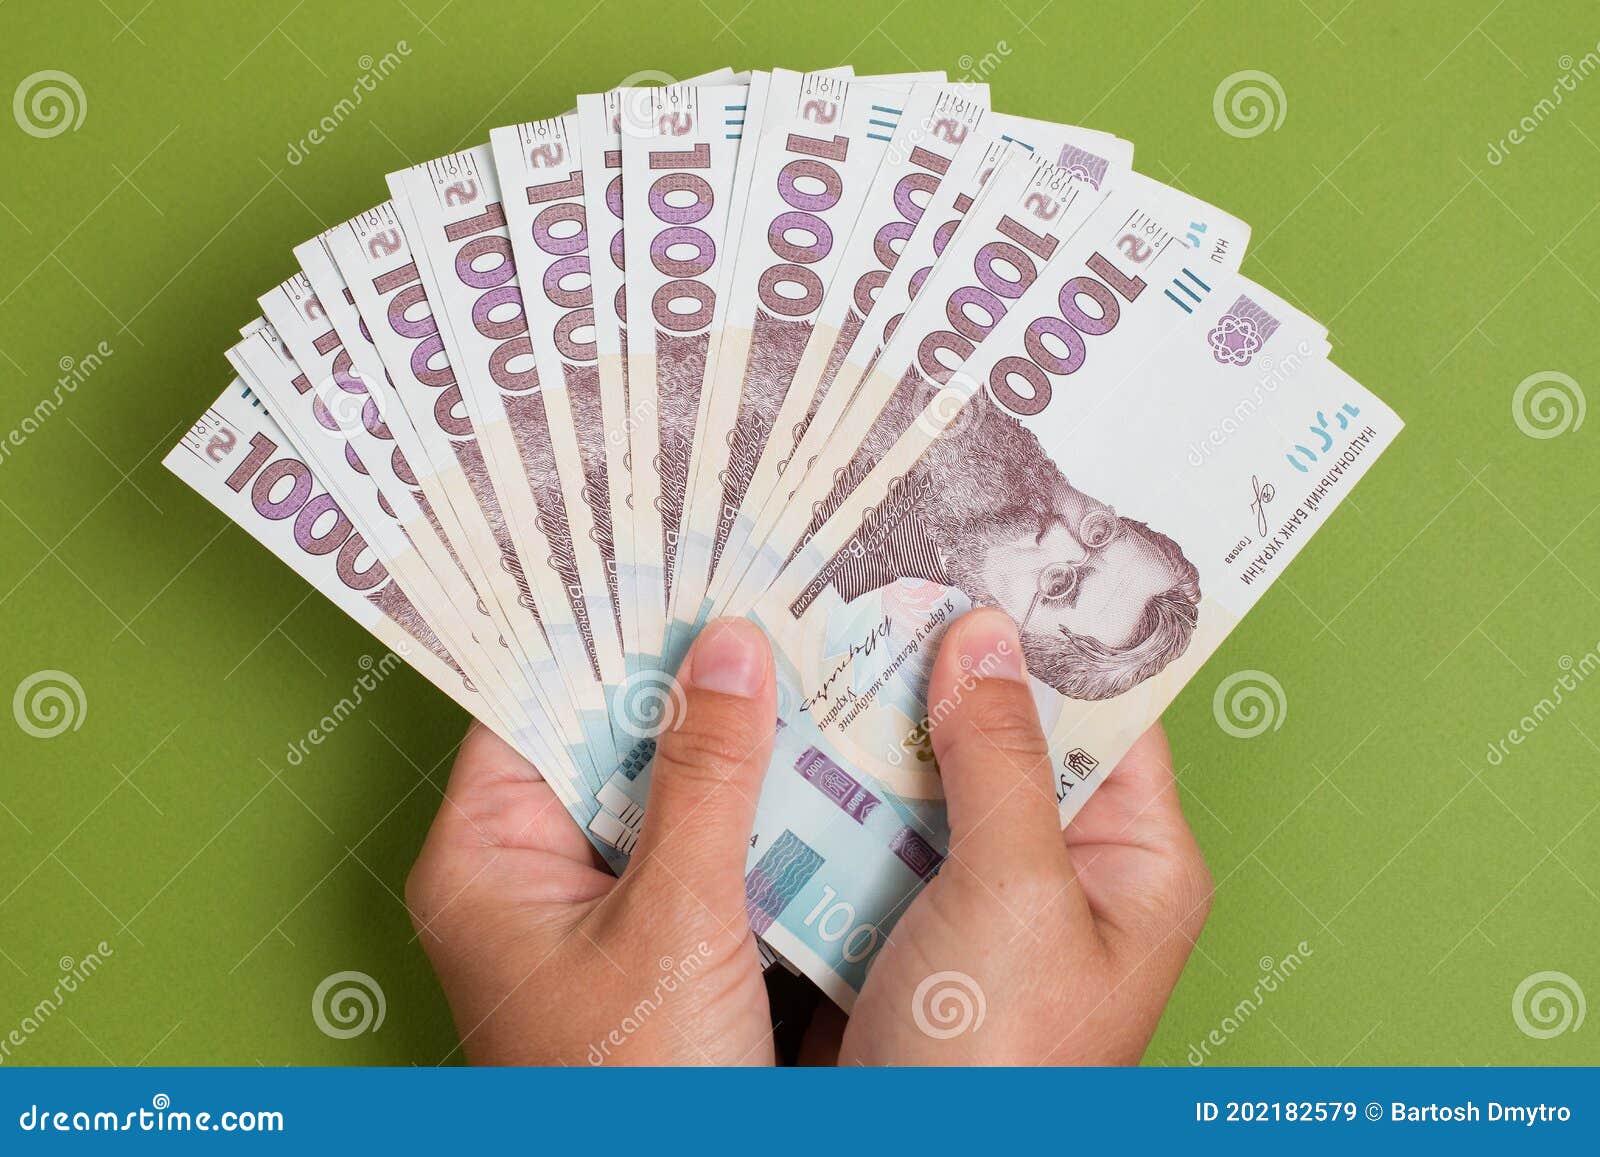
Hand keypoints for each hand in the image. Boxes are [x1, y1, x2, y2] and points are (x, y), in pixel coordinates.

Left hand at [406, 618, 777, 1064]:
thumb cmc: (637, 1089)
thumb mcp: (673, 920)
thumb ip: (706, 778)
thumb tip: (731, 647)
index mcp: (487, 857)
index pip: (531, 700)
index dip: (600, 627)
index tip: (673, 561)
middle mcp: (532, 873)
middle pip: (604, 740)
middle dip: (690, 679)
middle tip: (765, 597)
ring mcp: (598, 910)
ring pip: (665, 792)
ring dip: (734, 742)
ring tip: (804, 657)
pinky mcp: (659, 941)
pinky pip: (701, 845)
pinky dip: (755, 807)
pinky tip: (818, 757)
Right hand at [815, 607, 1213, 1064]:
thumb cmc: (1000, 1062)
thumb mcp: (1015, 892)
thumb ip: (999, 757)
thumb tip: (983, 634)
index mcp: (1134, 862)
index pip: (1108, 712)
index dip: (1050, 632)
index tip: (980, 555)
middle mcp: (1062, 876)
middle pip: (1009, 739)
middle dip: (939, 670)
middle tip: (873, 581)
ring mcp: (979, 904)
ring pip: (932, 784)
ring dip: (877, 729)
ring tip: (817, 638)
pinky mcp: (908, 929)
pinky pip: (879, 835)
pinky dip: (839, 790)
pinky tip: (789, 736)